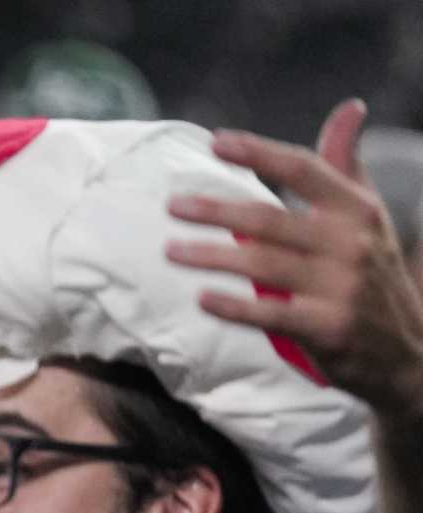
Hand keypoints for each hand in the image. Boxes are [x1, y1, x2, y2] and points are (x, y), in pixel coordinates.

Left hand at [166, 99, 422, 417]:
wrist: (405, 348)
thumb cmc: (371, 274)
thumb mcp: (368, 217)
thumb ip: (346, 166)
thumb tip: (350, 107)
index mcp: (358, 209)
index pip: (304, 169)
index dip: (259, 153)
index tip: (216, 143)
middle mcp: (351, 243)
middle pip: (269, 218)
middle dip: (217, 211)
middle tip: (172, 206)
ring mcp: (340, 286)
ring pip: (261, 264)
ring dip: (210, 256)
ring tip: (170, 250)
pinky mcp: (326, 327)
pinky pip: (269, 314)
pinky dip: (233, 306)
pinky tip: (201, 298)